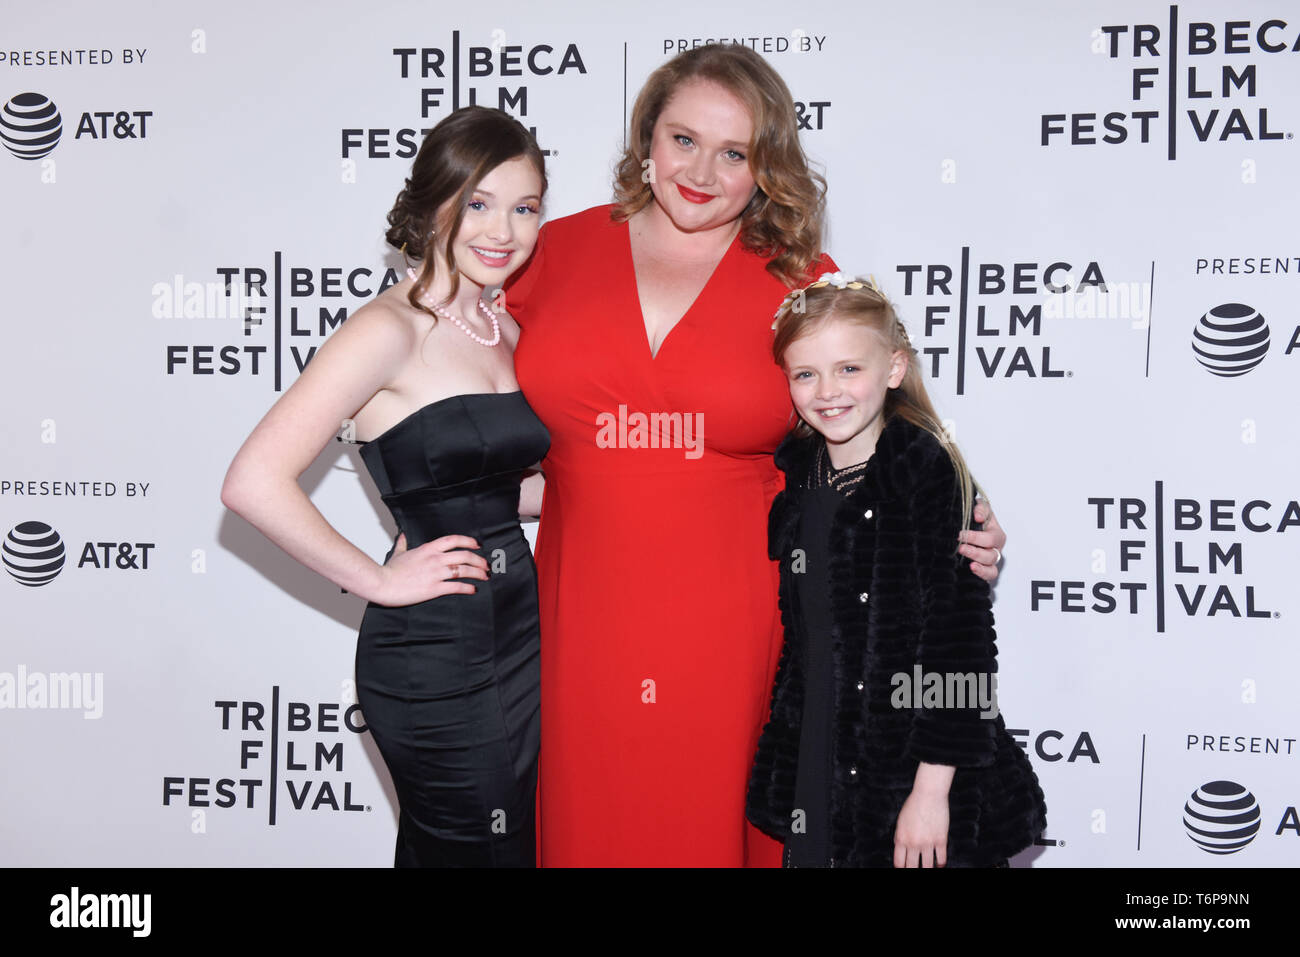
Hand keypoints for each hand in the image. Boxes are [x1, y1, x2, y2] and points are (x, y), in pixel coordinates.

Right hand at [373, 533, 488, 605]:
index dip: (468, 541)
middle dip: (478, 560)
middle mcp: (435, 559)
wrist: (383, 583)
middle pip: (464, 555)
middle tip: (485, 565)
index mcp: (428, 549)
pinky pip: (456, 586)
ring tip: (485, 576)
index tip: (476, 545)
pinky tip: (473, 589)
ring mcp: (436, 573)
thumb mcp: (398, 553)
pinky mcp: (435, 588)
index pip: (453, 540)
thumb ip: (403, 543)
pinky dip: (468, 588)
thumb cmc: (389, 570)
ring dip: (477, 573)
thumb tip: (403, 536)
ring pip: (464, 570)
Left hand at [893, 789, 949, 867]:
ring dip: (928, 869)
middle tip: (915, 869)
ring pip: (928, 866)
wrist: (929, 794)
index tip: (904, 869)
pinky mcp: (941, 840)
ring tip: (928, 868)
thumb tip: (900, 849)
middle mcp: (914, 843)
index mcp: (901, 838)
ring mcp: (928, 842)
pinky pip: (941, 859)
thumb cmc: (913, 805)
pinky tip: (939, 864)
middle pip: (913, 867)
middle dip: (913, 870)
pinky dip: (940, 864)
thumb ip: (899, 836)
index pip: (899, 863)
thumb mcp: (901, 821)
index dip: (901, 869)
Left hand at [959, 499, 1005, 582]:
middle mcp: (996, 548)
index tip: (961, 534)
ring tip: (964, 555)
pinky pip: (990, 575)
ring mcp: (991, 560)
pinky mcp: (985, 569)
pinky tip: (972, 568)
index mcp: (996, 534)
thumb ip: (981, 509)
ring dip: (977, 560)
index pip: (991, 538)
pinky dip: (982, 573)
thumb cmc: (976, 520)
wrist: (968, 529)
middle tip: (960, 546)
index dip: (976, 537)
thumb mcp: (979, 510)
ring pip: (991, 565)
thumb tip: (978, 517)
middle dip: (974, 551)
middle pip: (991, 554)